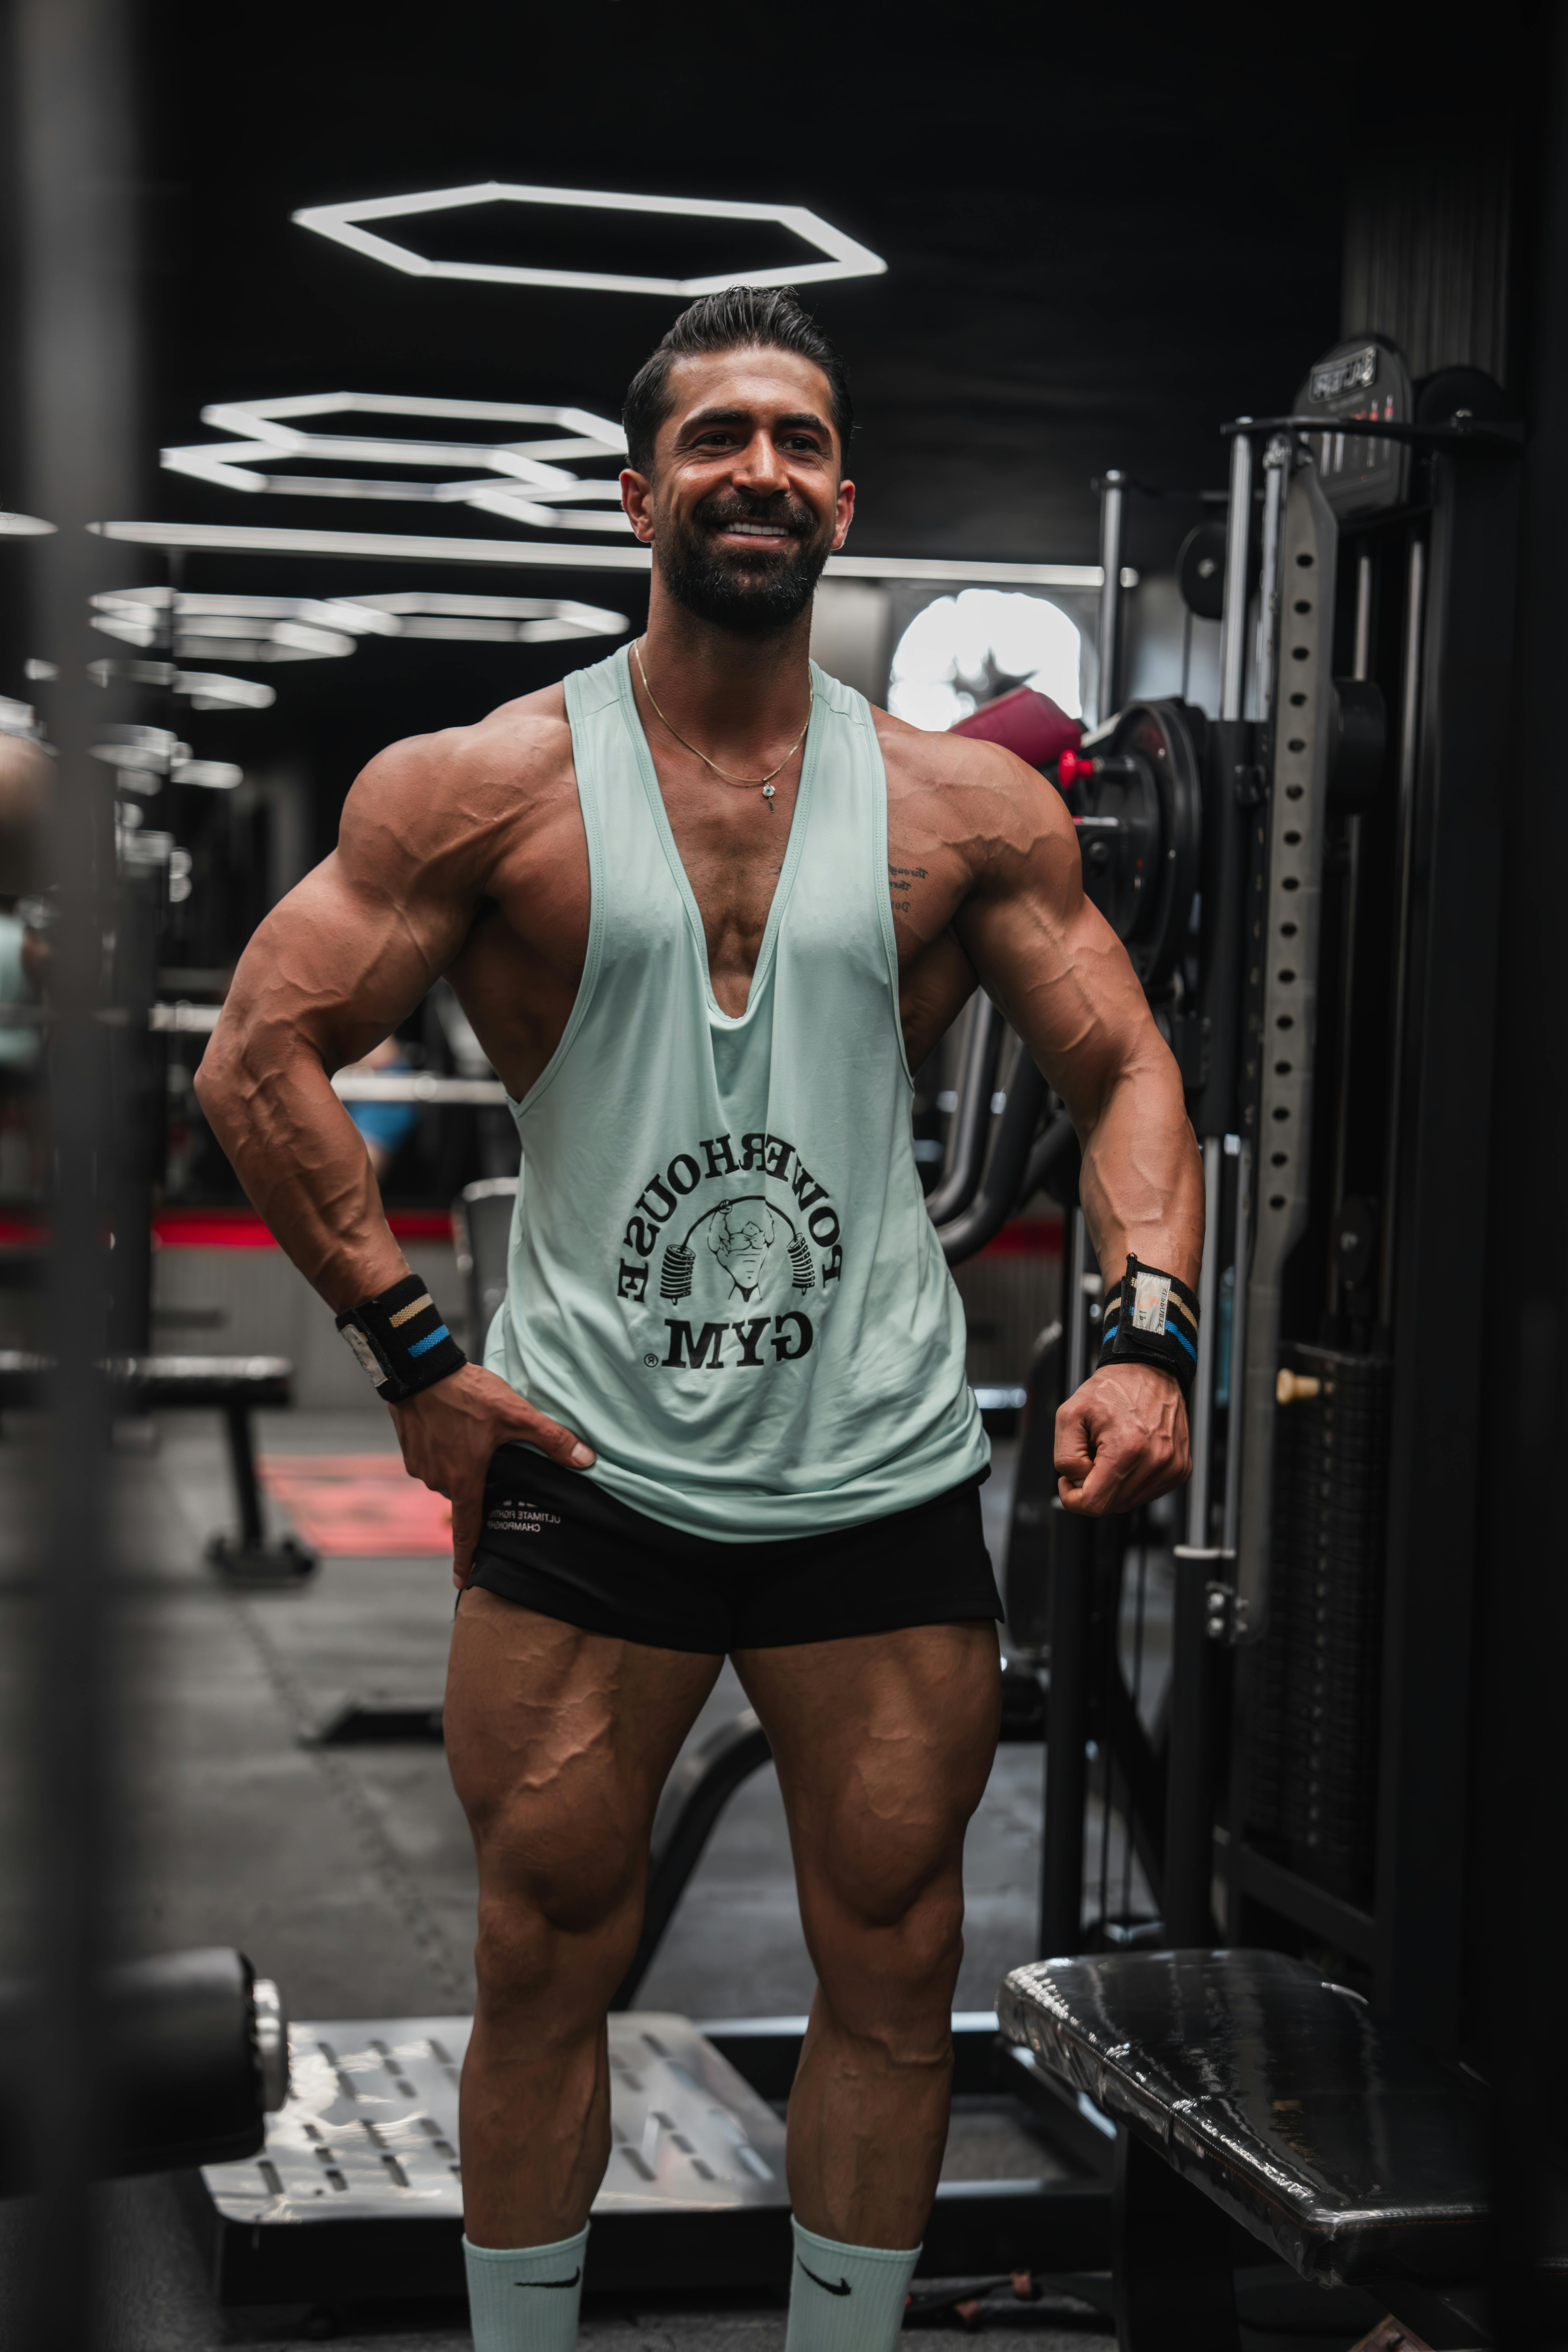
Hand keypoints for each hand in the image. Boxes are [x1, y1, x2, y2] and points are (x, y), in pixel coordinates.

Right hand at [390, 1362, 594, 1587]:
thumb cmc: (467, 1393)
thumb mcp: (516, 1414)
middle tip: (489, 1463)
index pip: (467, 1531)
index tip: (464, 1582)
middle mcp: (439, 1480)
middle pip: (464, 1494)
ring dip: (461, 1463)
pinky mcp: (409, 1452)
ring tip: (473, 1437)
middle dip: (477, 1483)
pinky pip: (433, 1460)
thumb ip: (551, 1439)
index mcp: (464, 1480)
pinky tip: (455, 1430)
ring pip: (449, 1476)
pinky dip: (445, 1451)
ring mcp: (421, 1467)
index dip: (467, 1559)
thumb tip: (586, 1460)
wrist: (419, 1370)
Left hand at [1054, 1364, 1189, 1516]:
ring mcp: (1171, 1467)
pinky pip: (1147, 1492)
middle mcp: (1155, 1461)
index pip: (1094, 1504)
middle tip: (1091, 1455)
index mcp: (1127, 1449)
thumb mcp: (1070, 1414)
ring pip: (1128, 1501)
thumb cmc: (1112, 1389)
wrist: (1149, 1371)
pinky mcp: (1180, 1469)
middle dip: (1093, 1486)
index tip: (1069, 1480)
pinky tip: (1129, 1454)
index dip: (1073, 1498)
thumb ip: (1065, 1457)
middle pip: (1111, 1505)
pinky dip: (1132, 1480)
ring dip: (1113, 1483)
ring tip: (1111, 1451)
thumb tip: (1077, 1483)